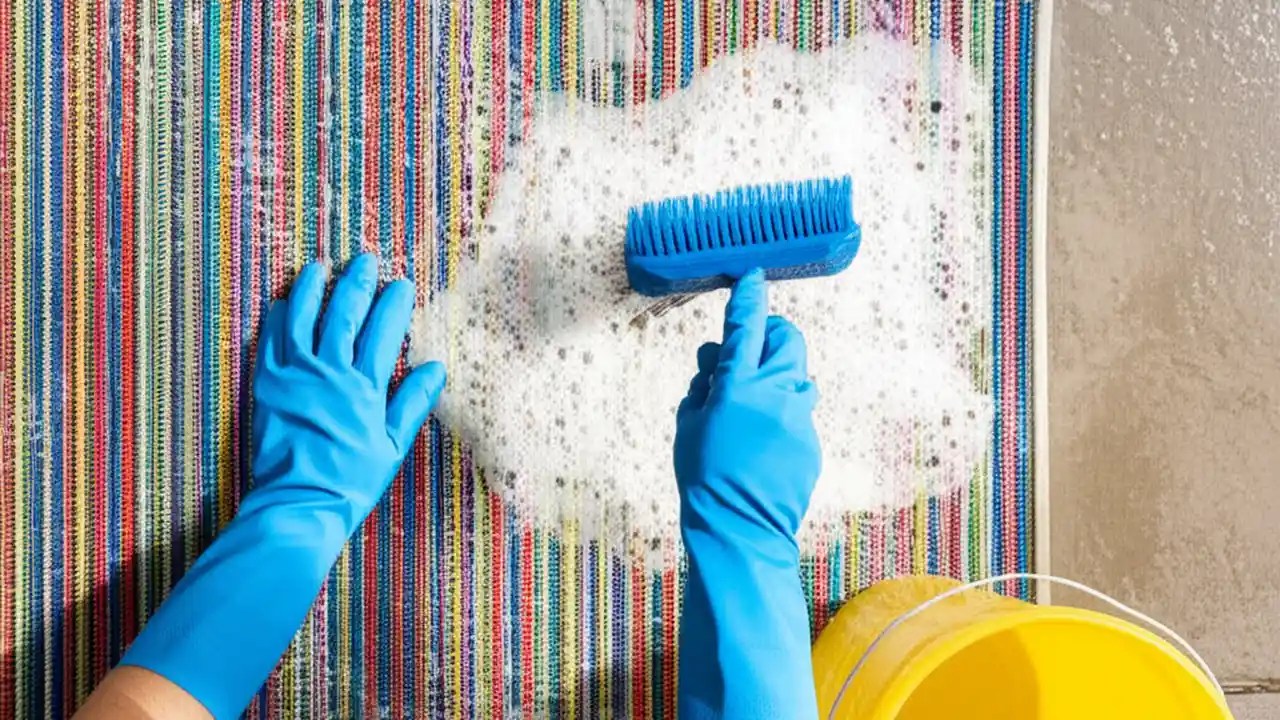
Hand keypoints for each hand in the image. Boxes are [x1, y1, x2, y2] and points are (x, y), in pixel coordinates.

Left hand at [119, 255, 444, 719]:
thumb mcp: (393, 446)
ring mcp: (294, 377)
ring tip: (320, 266)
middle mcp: (329, 373)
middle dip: (356, 284)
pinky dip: (280, 317)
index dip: (393, 304)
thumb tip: (435, 368)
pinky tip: (286, 301)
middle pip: (343, 315)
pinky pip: (271, 341)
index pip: (382, 332)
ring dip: (313, 289)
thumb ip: (412, 403)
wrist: (299, 504)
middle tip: (365, 260)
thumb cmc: (352, 480)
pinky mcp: (267, 386)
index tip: (401, 284)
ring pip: (303, 319)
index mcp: (364, 387)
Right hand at [674, 268, 820, 545]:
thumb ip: (704, 386)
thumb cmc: (703, 476)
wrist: (740, 527)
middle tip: (753, 350)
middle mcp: (775, 393)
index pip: (746, 326)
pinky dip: (783, 417)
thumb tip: (716, 359)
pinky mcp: (812, 441)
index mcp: (738, 386)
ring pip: (798, 377)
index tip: (753, 276)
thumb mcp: (689, 425)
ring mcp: (799, 417)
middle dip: (773, 334)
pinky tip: (763, 446)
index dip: (749, 296)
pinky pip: (799, 414)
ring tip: (754, 405)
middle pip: (788, 340)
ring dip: (779, 378)